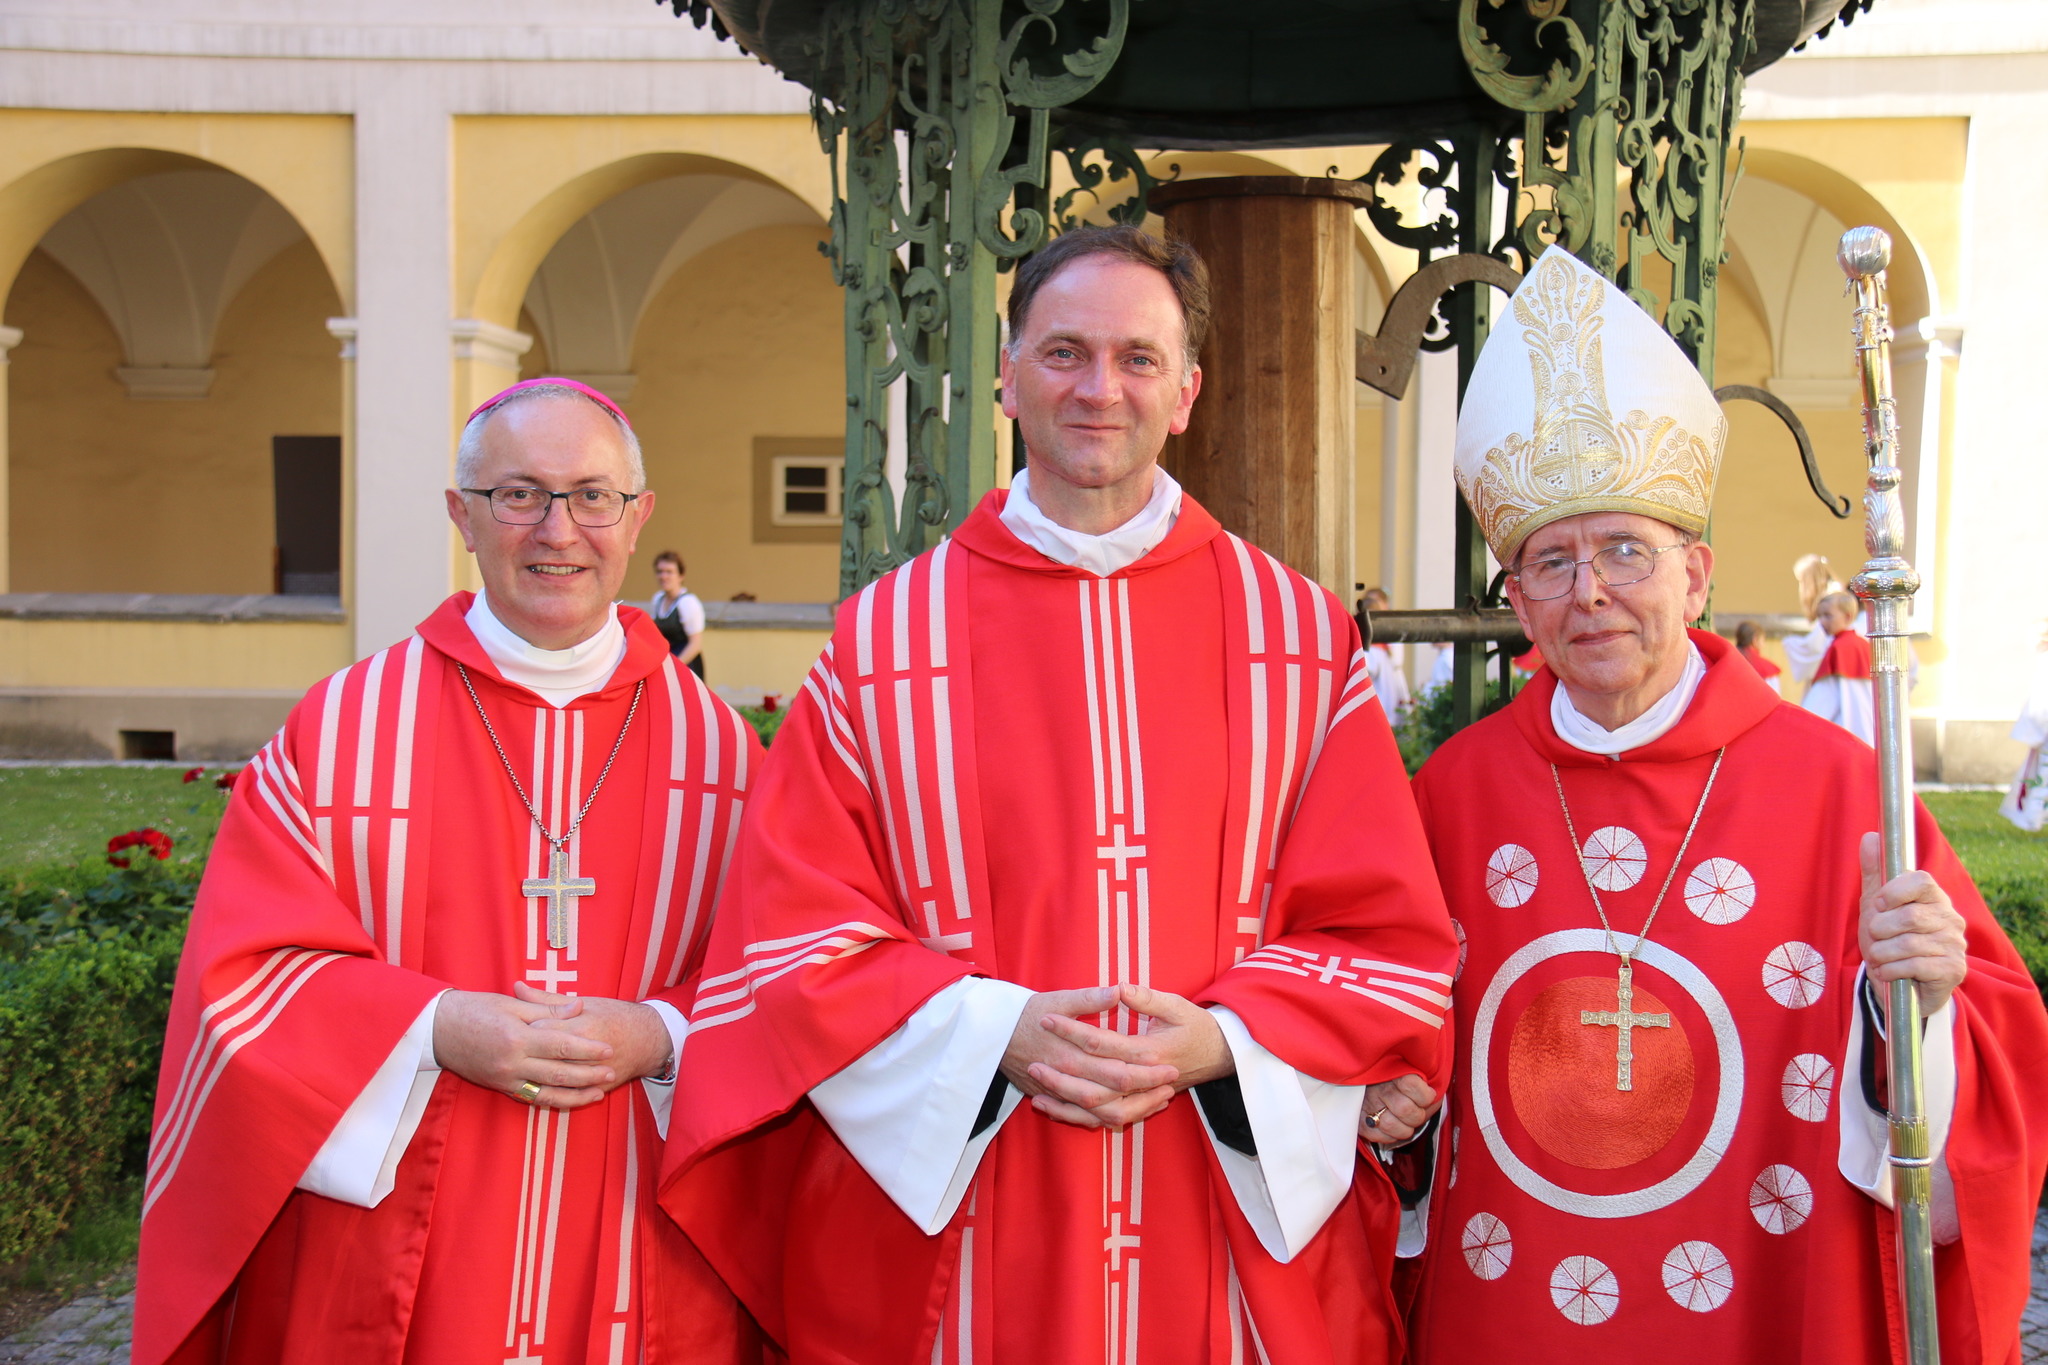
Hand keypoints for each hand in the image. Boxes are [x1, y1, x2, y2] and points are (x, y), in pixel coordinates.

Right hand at [432, 988, 615, 1109]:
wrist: (438, 1029)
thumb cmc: (474, 1009)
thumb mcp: (512, 1005)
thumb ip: (548, 1009)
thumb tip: (579, 1007)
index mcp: (517, 1037)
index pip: (561, 1046)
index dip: (587, 1049)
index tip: (608, 1049)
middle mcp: (512, 1063)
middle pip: (559, 1073)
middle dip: (588, 1075)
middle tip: (612, 1072)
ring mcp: (505, 1079)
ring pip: (547, 1093)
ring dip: (576, 1095)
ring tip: (599, 1092)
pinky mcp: (500, 1087)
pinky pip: (531, 1098)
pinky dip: (554, 1101)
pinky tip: (570, 1099)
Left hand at [516, 983, 674, 1088]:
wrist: (649, 1040)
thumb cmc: (615, 1016)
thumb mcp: (585, 1002)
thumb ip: (548, 999)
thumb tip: (517, 987)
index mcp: (581, 1026)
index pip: (541, 1029)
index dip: (522, 1029)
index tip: (508, 1028)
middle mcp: (586, 1052)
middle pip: (543, 1056)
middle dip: (524, 1054)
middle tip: (509, 1050)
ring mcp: (592, 1073)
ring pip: (553, 1080)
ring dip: (533, 1076)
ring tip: (518, 1069)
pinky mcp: (596, 1089)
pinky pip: (568, 1097)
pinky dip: (550, 1095)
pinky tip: (534, 1089)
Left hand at [1030, 984, 1234, 1129]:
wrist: (1218, 1054)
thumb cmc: (1196, 1026)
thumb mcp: (1176, 1004)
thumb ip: (1146, 998)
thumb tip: (1119, 987)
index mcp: (1151, 1052)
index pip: (1103, 1043)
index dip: (1072, 1030)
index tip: (1046, 1018)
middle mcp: (1144, 1079)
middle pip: (1096, 1084)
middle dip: (1062, 1073)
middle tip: (1033, 1060)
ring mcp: (1141, 1097)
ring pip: (1098, 1109)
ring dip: (1066, 1100)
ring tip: (1036, 1088)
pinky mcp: (1138, 1105)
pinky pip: (1104, 1119)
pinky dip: (1077, 1116)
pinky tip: (1052, 1105)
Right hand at [1359, 1074, 1439, 1145]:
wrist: (1364, 1080)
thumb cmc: (1396, 1079)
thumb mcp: (1411, 1072)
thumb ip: (1425, 1083)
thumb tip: (1435, 1100)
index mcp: (1393, 1073)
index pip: (1412, 1085)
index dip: (1425, 1096)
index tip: (1427, 1095)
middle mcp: (1378, 1088)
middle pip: (1405, 1110)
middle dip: (1417, 1116)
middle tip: (1416, 1112)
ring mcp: (1367, 1105)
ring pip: (1392, 1126)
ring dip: (1405, 1129)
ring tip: (1405, 1122)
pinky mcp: (1360, 1121)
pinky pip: (1378, 1136)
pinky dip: (1390, 1136)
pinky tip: (1393, 1127)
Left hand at [1858, 832, 1968, 1016]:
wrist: (1900, 984)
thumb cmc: (1888, 939)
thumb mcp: (1875, 906)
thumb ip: (1875, 873)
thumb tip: (1870, 836)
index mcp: (1934, 897)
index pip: (1921, 880)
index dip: (1893, 892)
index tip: (1878, 905)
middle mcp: (1951, 918)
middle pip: (1909, 916)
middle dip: (1880, 930)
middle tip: (1875, 938)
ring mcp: (1955, 945)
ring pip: (1908, 944)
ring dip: (1881, 953)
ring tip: (1880, 958)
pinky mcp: (1954, 970)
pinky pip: (1915, 966)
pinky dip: (1891, 970)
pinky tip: (1888, 972)